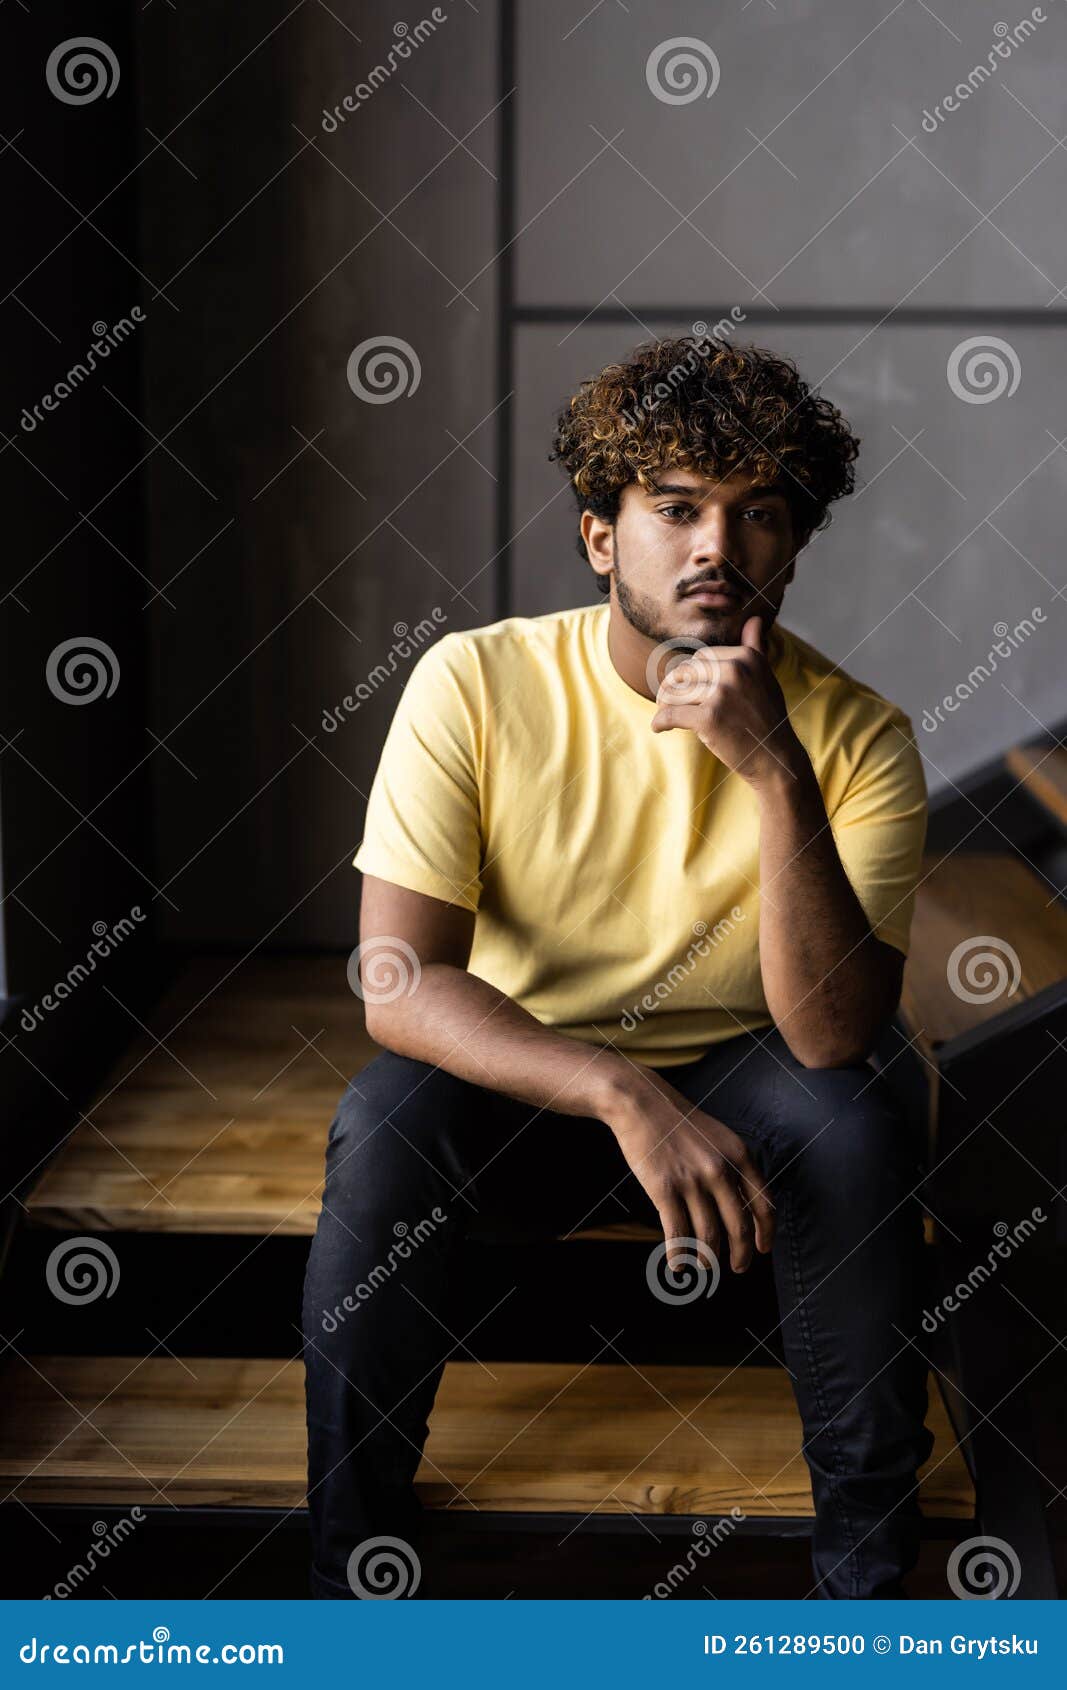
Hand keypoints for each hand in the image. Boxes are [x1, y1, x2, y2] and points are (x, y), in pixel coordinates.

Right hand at [604, 1066, 775, 1273]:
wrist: (642, 1102)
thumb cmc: (679, 1122)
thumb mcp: (719, 1138)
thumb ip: (734, 1168)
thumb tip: (744, 1208)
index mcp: (739, 1156)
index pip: (763, 1205)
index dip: (765, 1233)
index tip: (762, 1249)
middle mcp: (720, 1170)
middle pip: (739, 1227)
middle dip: (741, 1255)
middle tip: (738, 1268)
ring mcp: (692, 1180)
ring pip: (708, 1236)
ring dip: (708, 1259)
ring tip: (704, 1265)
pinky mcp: (664, 1189)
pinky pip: (677, 1234)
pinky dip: (679, 1256)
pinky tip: (678, 1266)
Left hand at [649, 613, 804, 787]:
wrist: (776, 758)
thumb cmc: (767, 718)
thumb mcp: (765, 677)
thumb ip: (754, 647)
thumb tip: (754, 619)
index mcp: (746, 657)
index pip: (700, 657)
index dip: (688, 674)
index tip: (685, 688)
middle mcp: (735, 670)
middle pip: (685, 672)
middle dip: (672, 686)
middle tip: (666, 702)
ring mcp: (722, 693)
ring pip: (675, 692)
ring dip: (664, 704)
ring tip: (664, 714)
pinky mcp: (709, 718)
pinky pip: (671, 714)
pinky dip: (660, 721)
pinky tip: (659, 728)